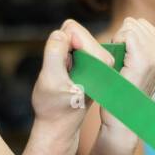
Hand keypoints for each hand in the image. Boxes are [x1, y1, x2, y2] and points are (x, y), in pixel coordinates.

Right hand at [31, 19, 110, 135]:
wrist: (58, 124)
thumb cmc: (52, 106)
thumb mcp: (49, 79)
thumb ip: (55, 53)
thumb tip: (62, 33)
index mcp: (101, 63)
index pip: (73, 30)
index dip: (58, 45)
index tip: (60, 67)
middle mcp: (105, 61)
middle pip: (74, 32)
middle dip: (61, 48)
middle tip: (61, 74)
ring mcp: (99, 62)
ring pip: (72, 38)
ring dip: (62, 54)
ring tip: (64, 76)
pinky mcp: (93, 64)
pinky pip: (72, 47)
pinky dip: (64, 57)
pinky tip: (66, 76)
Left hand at [114, 17, 154, 95]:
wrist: (122, 117)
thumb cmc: (125, 90)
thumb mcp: (140, 65)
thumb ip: (142, 44)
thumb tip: (132, 22)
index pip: (142, 24)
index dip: (127, 37)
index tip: (128, 60)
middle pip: (135, 23)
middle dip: (122, 38)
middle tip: (122, 63)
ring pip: (129, 27)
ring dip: (118, 42)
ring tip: (121, 64)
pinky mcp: (144, 60)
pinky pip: (126, 34)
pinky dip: (116, 44)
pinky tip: (118, 62)